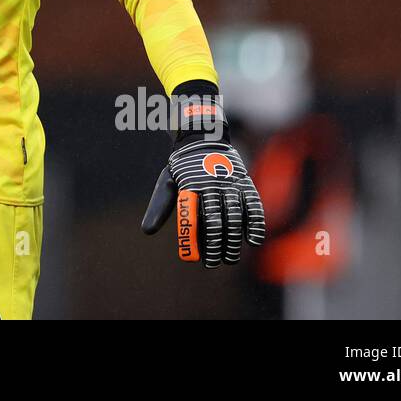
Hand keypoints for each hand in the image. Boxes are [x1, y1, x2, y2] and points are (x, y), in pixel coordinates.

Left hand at [141, 107, 265, 266]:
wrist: (203, 135)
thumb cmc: (182, 166)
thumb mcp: (167, 182)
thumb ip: (160, 206)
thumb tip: (146, 231)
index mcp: (189, 185)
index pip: (190, 218)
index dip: (191, 240)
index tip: (189, 258)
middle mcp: (210, 184)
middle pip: (214, 221)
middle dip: (213, 246)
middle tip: (211, 264)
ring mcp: (230, 182)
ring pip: (234, 216)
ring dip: (232, 241)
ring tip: (229, 259)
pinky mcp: (245, 182)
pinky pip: (253, 205)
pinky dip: (254, 223)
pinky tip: (252, 241)